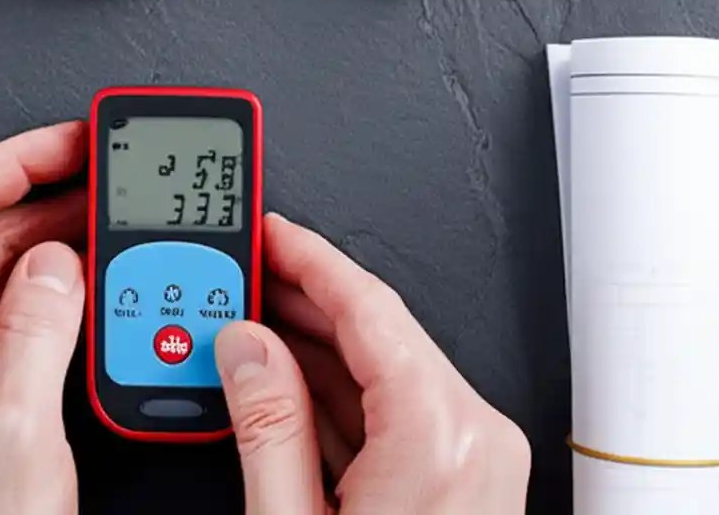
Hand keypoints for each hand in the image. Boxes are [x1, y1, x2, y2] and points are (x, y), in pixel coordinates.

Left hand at [0, 121, 87, 514]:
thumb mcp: (13, 429)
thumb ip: (36, 328)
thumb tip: (56, 261)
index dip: (14, 160)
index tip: (67, 139)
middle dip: (40, 199)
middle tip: (101, 177)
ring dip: (46, 245)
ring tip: (105, 222)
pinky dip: (43, 295)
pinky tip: (83, 287)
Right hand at [215, 213, 530, 513]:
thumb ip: (268, 427)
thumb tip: (245, 349)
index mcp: (439, 439)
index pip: (369, 308)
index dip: (309, 259)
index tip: (272, 233)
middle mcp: (474, 440)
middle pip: (378, 333)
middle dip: (301, 303)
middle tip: (242, 281)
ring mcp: (476, 462)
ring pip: (384, 374)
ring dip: (314, 351)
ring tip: (250, 332)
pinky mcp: (462, 483)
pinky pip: (395, 417)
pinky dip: (338, 399)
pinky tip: (286, 388)